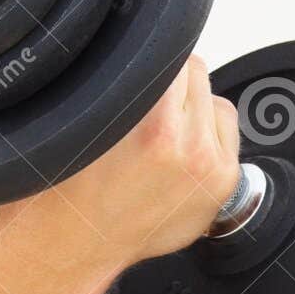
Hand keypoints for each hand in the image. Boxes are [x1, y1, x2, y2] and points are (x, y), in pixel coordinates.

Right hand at [10, 55, 240, 281]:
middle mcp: (191, 149)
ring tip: (160, 128)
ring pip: (216, 102)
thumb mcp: (87, 122)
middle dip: (171, 82)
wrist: (74, 242)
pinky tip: (177, 149)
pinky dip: (206, 134)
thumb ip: (123, 86)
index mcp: (157, 130)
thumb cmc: (68, 186)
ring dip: (193, 106)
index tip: (138, 67)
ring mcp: (212, 170)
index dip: (151, 58)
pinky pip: (226, 134)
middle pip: (197, 74)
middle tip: (144, 102)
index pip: (173, 58)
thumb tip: (146, 51)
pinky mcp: (223, 186)